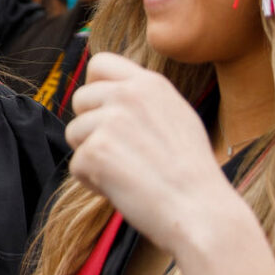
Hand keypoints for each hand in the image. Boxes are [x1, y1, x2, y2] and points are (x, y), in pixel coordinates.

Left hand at [65, 53, 240, 252]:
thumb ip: (143, 101)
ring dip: (91, 156)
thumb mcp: (177, 117)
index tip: (102, 110)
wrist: (200, 210)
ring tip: (127, 173)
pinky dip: (93, 182)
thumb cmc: (191, 173)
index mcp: (150, 84)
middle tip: (119, 153)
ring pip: (74, 133)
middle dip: (90, 126)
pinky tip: (124, 189)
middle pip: (80, 99)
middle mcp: (127, 95)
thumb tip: (109, 94)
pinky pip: (76, 166)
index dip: (94, 87)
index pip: (100, 63)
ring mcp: (110, 122)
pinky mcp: (95, 152)